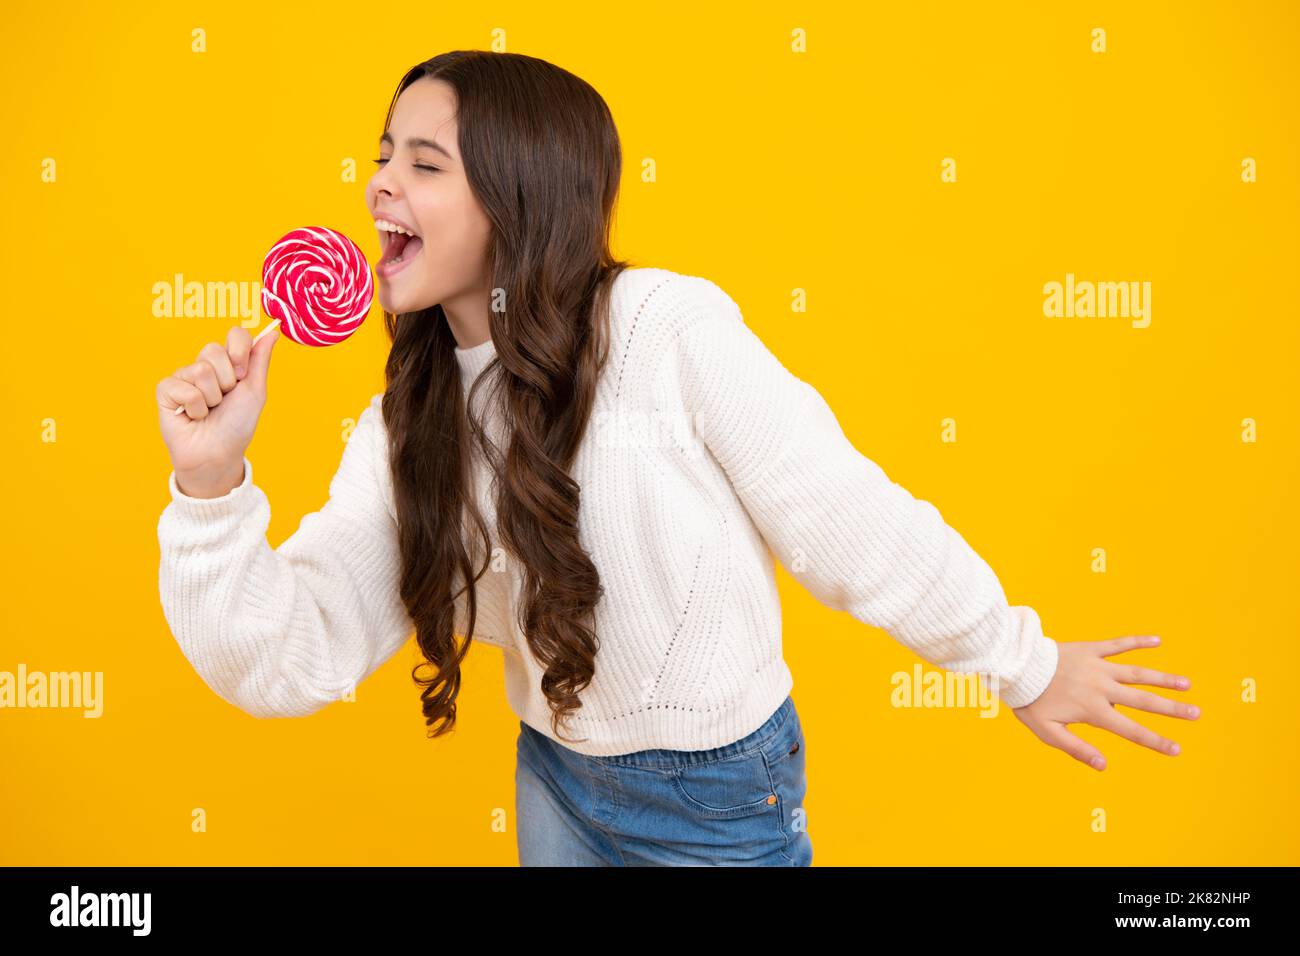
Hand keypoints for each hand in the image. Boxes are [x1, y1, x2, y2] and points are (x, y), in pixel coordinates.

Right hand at [156, 325, 279, 493]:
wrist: (218, 453)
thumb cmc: (237, 424)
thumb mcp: (254, 390)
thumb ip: (260, 360)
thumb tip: (272, 332)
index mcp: (228, 363)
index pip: (235, 334)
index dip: (240, 352)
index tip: (242, 376)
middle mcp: (205, 365)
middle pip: (213, 350)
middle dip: (226, 380)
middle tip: (223, 400)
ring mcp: (183, 376)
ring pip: (200, 370)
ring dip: (211, 397)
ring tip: (208, 410)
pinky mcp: (165, 390)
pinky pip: (183, 388)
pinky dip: (194, 407)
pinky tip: (191, 416)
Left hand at [1012, 635, 1199, 770]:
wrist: (1015, 666)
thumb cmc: (1030, 701)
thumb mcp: (1047, 732)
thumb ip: (1076, 749)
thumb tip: (1104, 766)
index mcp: (1093, 710)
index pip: (1131, 730)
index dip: (1156, 741)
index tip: (1177, 749)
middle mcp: (1101, 688)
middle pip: (1143, 700)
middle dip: (1171, 709)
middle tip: (1197, 713)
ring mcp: (1098, 666)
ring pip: (1137, 672)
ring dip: (1163, 678)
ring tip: (1187, 683)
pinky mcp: (1090, 649)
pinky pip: (1118, 644)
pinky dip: (1138, 641)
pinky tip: (1158, 640)